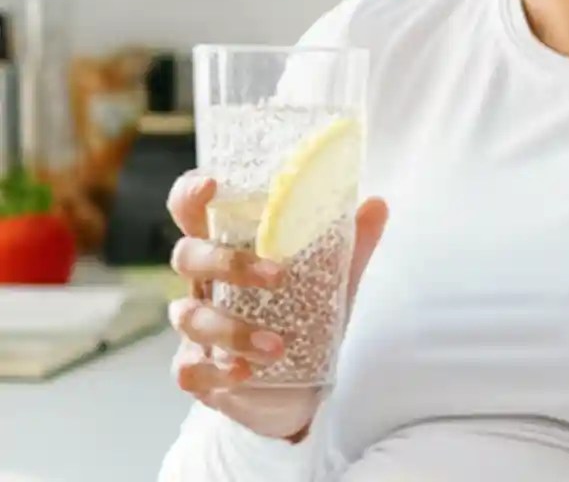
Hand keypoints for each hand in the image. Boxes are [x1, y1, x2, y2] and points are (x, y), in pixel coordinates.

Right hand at [165, 172, 388, 440]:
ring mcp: (196, 327)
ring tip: (277, 347)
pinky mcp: (196, 370)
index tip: (213, 184)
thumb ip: (351, 246)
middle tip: (277, 276)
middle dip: (227, 262)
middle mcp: (204, 284)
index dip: (192, 195)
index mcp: (228, 250)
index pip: (194, 213)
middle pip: (188, 256)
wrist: (296, 388)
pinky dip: (216, 369)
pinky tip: (244, 372)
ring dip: (232, 330)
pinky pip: (189, 368)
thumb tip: (377, 204)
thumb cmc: (302, 318)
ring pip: (189, 316)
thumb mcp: (332, 282)